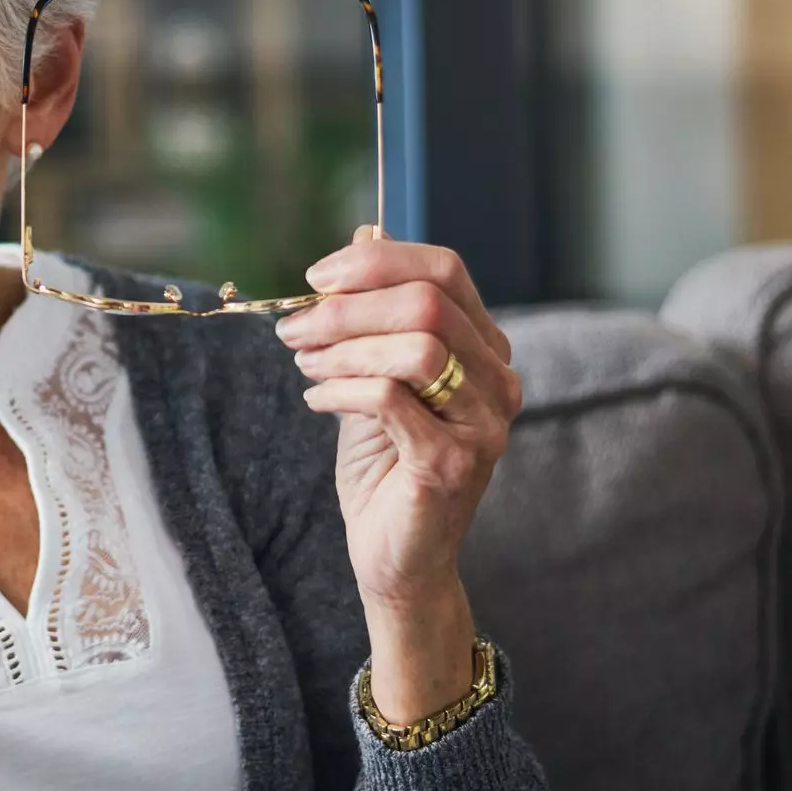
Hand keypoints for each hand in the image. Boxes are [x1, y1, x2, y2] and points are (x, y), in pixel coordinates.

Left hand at [278, 227, 519, 606]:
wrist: (396, 558)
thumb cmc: (383, 464)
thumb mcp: (373, 373)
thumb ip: (376, 310)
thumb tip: (367, 232)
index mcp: (484, 349)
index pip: (445, 271)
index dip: (378, 262)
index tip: (317, 278)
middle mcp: (497, 381)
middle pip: (428, 302)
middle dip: (348, 308)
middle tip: (294, 329)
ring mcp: (484, 424)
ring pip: (416, 347)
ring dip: (343, 348)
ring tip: (304, 366)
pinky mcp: (453, 462)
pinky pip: (392, 399)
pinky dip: (341, 390)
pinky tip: (317, 401)